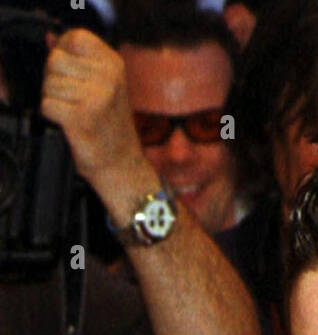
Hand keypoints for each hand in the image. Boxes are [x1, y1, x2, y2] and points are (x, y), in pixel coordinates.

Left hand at [41, 30, 152, 211]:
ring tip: (74, 113)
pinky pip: (47, 105)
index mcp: (114, 65)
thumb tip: (52, 41)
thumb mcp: (105, 87)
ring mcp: (96, 97)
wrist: (124, 169)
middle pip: (56, 60)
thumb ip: (79, 61)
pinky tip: (70, 124)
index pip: (74, 37)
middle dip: (56, 78)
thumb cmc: (111, 129)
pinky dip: (52, 116)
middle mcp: (108, 77)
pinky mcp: (81, 117)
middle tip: (74, 100)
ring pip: (49, 83)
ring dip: (54, 100)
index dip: (65, 52)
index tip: (72, 73)